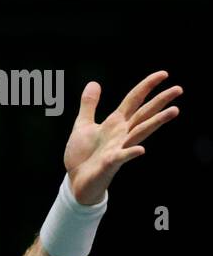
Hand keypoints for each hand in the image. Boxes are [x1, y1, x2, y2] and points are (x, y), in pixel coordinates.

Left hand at [63, 71, 180, 204]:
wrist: (76, 180)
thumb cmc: (83, 154)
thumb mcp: (82, 125)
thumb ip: (89, 105)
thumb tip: (94, 83)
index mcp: (115, 123)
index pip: (134, 100)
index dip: (147, 86)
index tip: (164, 74)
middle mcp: (122, 134)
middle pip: (144, 114)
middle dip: (160, 101)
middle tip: (179, 89)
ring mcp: (119, 148)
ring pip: (140, 132)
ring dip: (156, 122)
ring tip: (174, 111)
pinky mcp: (110, 163)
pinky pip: (122, 157)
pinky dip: (131, 152)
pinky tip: (141, 149)